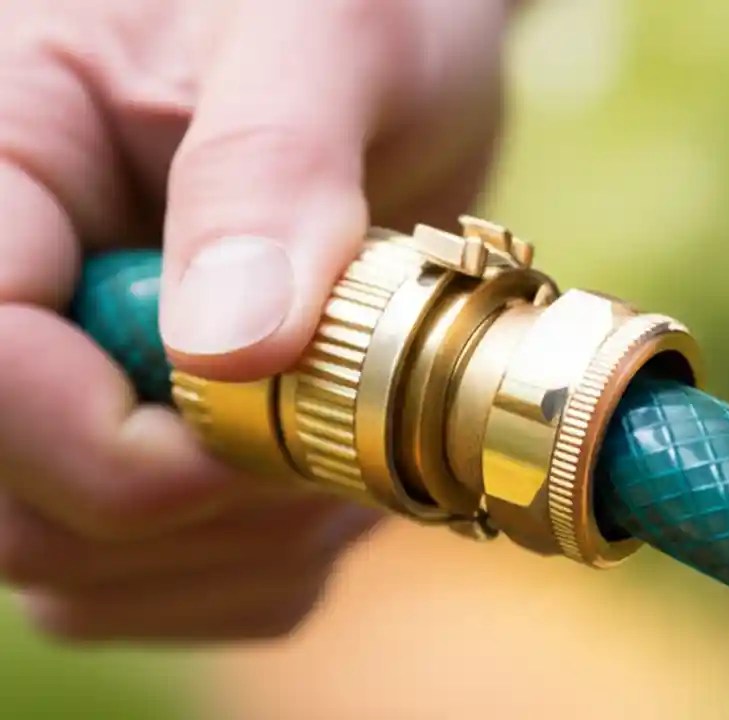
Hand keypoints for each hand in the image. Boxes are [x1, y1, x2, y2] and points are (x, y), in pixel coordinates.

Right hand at [0, 0, 511, 640]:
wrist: (404, 52)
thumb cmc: (362, 7)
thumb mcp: (327, 38)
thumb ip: (268, 172)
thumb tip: (229, 348)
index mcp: (2, 168)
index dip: (107, 445)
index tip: (265, 429)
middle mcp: (16, 296)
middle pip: (15, 504)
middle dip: (191, 504)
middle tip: (336, 423)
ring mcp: (65, 387)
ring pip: (75, 568)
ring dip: (242, 545)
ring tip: (355, 433)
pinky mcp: (135, 448)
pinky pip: (158, 586)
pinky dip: (264, 567)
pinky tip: (338, 477)